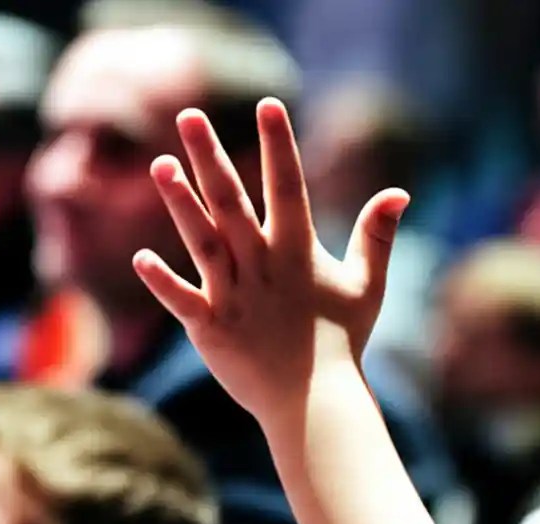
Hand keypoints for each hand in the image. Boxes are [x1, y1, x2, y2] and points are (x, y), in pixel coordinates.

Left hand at [133, 98, 408, 418]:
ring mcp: (235, 297)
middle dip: (211, 156)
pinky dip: (162, 282)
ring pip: (204, 242)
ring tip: (161, 165)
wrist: (316, 404)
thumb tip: (399, 192)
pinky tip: (140, 258)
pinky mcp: (212, 329)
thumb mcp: (366, 286)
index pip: (288, 187)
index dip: (280, 146)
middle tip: (189, 115)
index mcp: (298, 252)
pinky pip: (183, 301)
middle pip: (233, 203)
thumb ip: (376, 236)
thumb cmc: (340, 342)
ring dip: (181, 204)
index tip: (270, 104)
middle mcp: (263, 267)